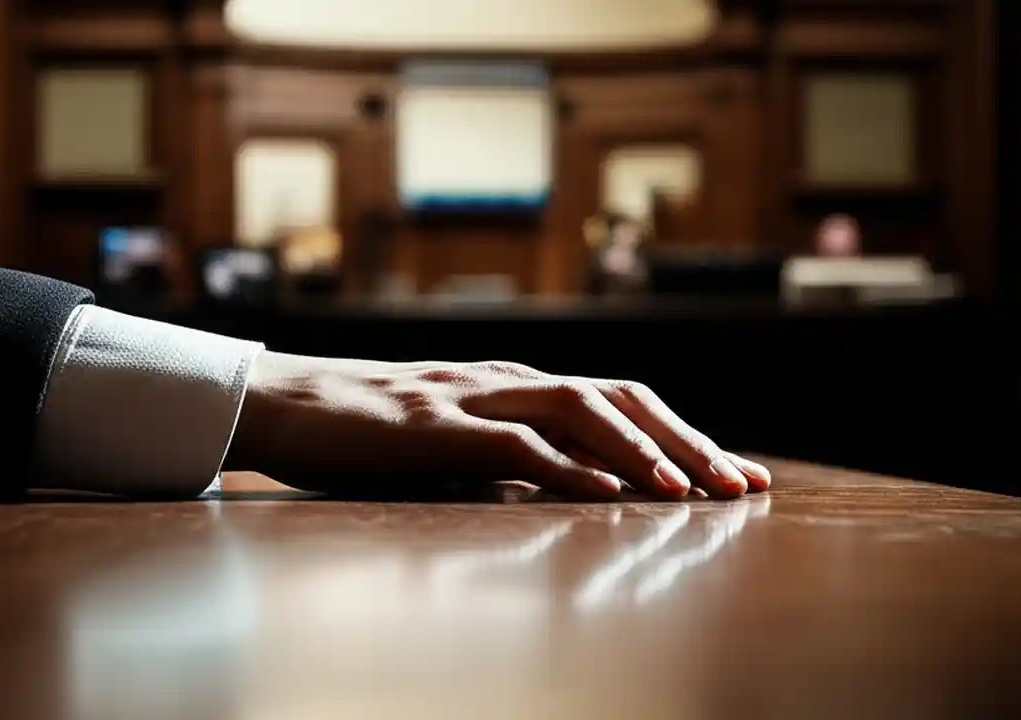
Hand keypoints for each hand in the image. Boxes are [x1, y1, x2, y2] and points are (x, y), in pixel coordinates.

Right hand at [229, 351, 770, 499]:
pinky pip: (511, 445)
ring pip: (578, 408)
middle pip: (619, 396)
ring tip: (689, 491)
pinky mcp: (431, 427)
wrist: (279, 403)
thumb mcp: (452, 447)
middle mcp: (505, 382)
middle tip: (742, 485)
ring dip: (640, 449)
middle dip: (687, 441)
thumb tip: (571, 492)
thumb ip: (509, 462)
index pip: (619, 401)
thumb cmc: (363, 434)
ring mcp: (470, 399)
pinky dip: (563, 468)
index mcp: (514, 385)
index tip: (734, 473)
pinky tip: (603, 492)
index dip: (682, 435)